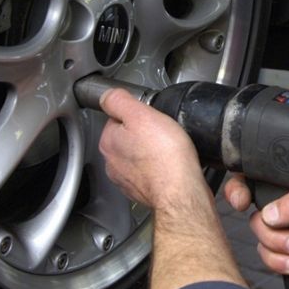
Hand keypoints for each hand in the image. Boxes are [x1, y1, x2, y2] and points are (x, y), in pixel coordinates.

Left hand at [97, 88, 208, 209]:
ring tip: (167, 149)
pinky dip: (157, 169)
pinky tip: (168, 166)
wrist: (180, 192)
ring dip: (150, 152)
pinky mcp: (142, 192)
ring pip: (137, 157)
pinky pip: (149, 174)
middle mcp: (113, 163)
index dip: (135, 114)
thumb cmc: (165, 156)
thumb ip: (119, 101)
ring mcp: (127, 180)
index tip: (148, 117)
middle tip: (161, 133)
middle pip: (127, 138)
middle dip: (142, 134)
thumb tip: (108, 95)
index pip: (117, 119)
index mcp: (109, 141)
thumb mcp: (142, 114)